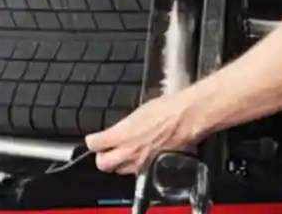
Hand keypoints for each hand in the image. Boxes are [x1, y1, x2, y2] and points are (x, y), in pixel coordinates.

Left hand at [85, 91, 202, 175]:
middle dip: (102, 157)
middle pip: (102, 164)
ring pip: (119, 170)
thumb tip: (118, 130)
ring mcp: (142, 163)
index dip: (93, 141)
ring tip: (124, 153)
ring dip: (119, 163)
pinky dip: (136, 166)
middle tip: (105, 150)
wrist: (188, 117)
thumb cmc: (168, 109)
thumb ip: (124, 126)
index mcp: (122, 134)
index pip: (94, 144)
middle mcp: (129, 152)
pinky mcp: (154, 168)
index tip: (94, 139)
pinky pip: (138, 172)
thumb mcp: (138, 112)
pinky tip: (141, 156)